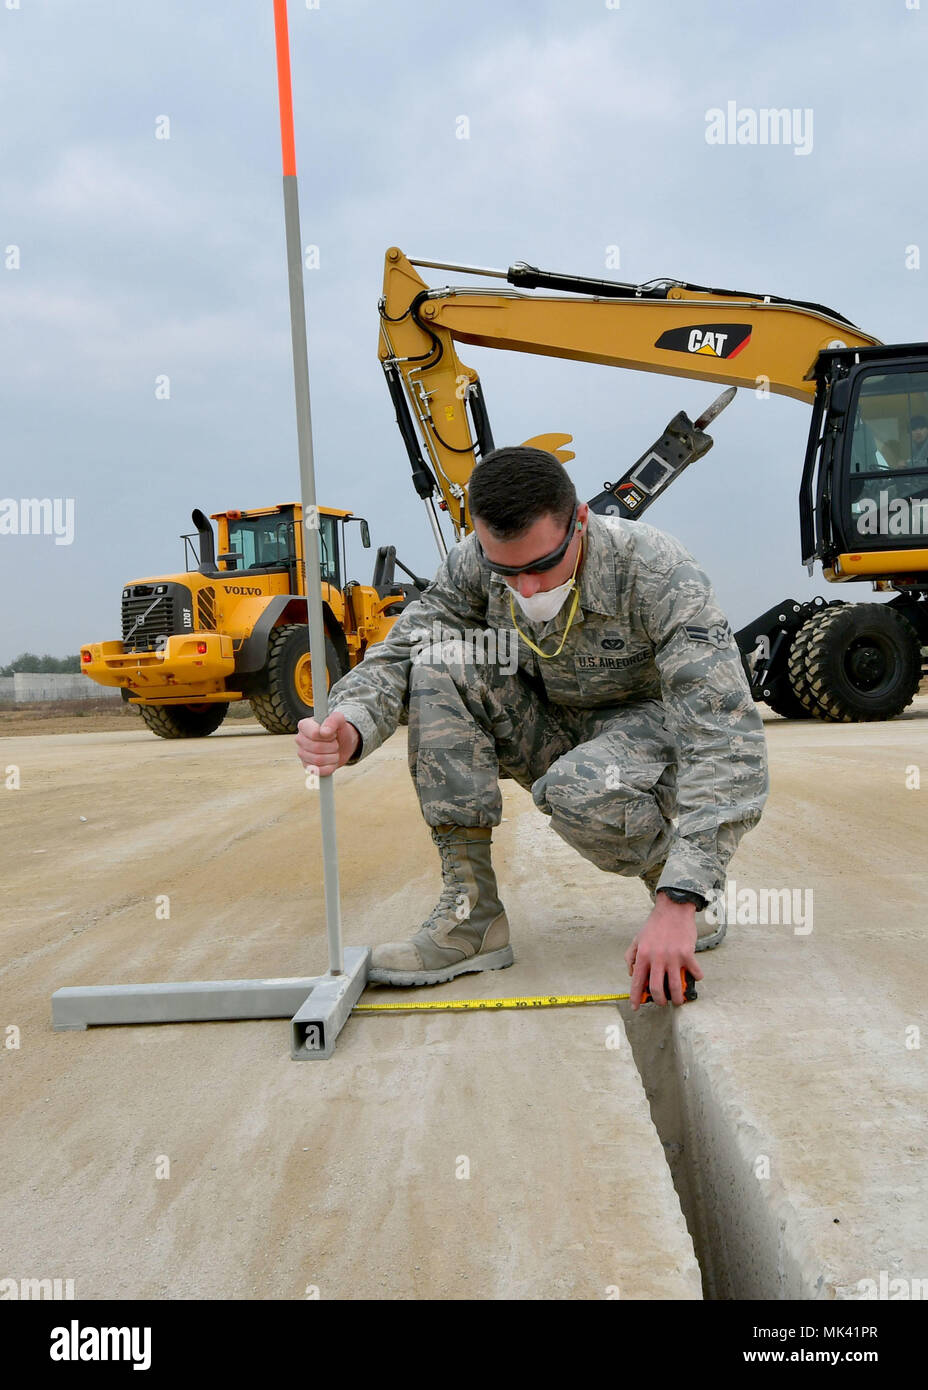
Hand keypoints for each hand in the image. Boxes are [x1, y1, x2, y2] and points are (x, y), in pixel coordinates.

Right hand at [294, 710, 359, 776]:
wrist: (344, 744)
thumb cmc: (339, 730)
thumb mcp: (340, 720)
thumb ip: (333, 720)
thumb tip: (324, 731)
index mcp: (304, 725)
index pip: (314, 734)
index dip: (328, 736)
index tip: (333, 733)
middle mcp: (300, 739)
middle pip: (317, 748)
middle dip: (332, 746)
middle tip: (335, 743)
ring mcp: (302, 754)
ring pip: (318, 760)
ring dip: (332, 757)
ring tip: (334, 751)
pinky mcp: (307, 767)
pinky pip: (319, 771)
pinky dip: (330, 767)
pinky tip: (331, 761)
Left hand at [624, 895, 704, 1009]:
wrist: (673, 909)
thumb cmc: (655, 925)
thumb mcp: (637, 938)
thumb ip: (630, 956)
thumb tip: (631, 974)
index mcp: (643, 955)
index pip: (637, 981)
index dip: (635, 997)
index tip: (635, 1007)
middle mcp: (656, 958)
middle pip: (657, 989)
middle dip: (659, 1001)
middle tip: (662, 1002)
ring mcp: (673, 957)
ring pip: (675, 986)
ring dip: (677, 997)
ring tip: (678, 1000)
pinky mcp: (687, 954)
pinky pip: (694, 972)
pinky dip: (696, 977)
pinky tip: (695, 977)